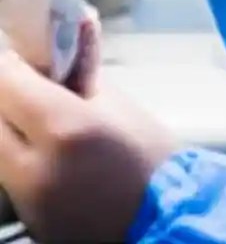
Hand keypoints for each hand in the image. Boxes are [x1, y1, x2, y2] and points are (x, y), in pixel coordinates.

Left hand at [0, 51, 176, 242]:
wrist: (167, 218)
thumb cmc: (155, 160)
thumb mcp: (122, 107)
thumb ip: (82, 78)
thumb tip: (62, 51)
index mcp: (64, 129)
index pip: (7, 81)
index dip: (15, 65)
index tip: (26, 60)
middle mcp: (33, 165)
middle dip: (9, 98)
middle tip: (31, 90)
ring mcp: (26, 197)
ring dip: (10, 128)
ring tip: (41, 123)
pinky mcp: (26, 216)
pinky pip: (9, 175)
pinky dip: (20, 157)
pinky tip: (48, 154)